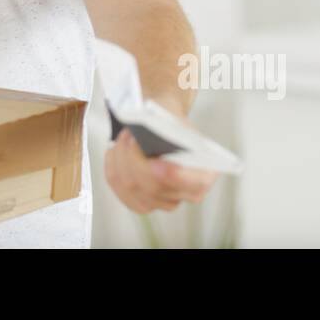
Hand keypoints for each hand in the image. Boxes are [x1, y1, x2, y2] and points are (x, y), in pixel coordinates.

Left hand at [104, 125, 218, 213]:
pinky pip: (121, 190)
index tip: (155, 163)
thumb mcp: (175, 116)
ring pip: (133, 188)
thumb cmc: (171, 120)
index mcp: (206, 172)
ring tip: (122, 138)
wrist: (163, 126)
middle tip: (129, 136)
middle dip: (135, 159)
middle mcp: (190, 192)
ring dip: (121, 160)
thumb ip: (168, 125)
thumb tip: (150, 128)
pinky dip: (113, 169)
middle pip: (154, 187)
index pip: (193, 183)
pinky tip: (114, 153)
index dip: (173, 176)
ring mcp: (167, 202)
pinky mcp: (144, 203)